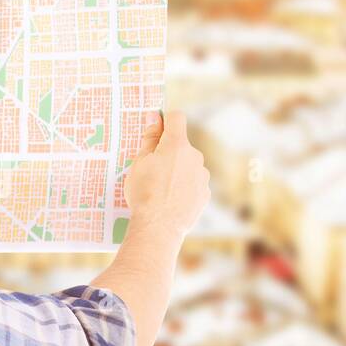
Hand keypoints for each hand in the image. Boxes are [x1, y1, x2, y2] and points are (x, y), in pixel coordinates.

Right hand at [123, 110, 210, 236]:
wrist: (158, 227)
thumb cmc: (144, 192)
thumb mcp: (140, 163)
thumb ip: (150, 138)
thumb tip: (155, 118)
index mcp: (177, 145)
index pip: (176, 118)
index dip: (164, 121)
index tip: (155, 130)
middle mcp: (194, 156)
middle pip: (181, 145)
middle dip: (168, 152)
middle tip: (151, 171)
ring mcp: (202, 175)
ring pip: (187, 165)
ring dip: (176, 170)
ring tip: (160, 190)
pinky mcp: (205, 193)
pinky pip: (193, 183)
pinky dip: (183, 187)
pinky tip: (170, 200)